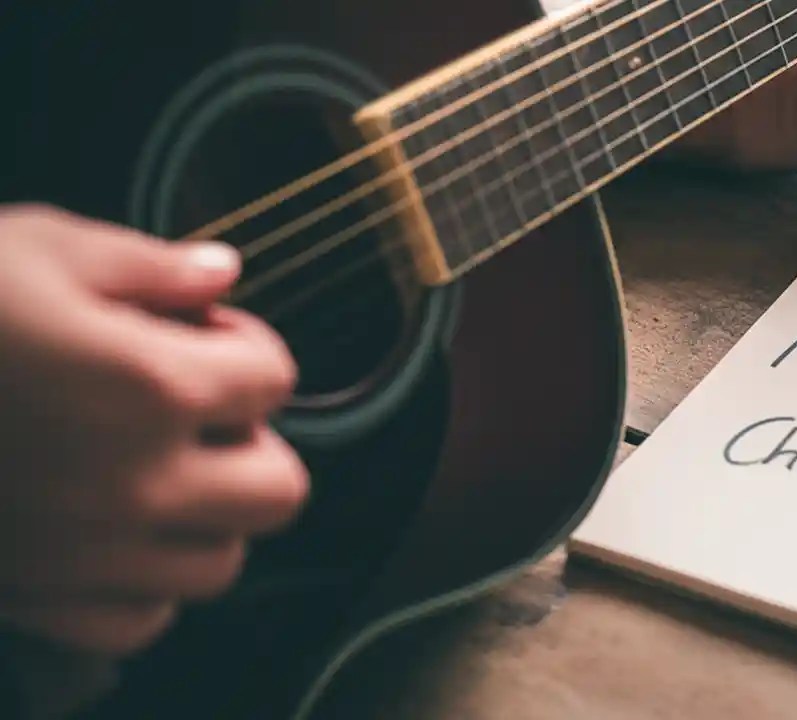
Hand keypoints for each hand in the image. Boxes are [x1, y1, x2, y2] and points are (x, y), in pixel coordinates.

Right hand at [0, 204, 307, 656]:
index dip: (243, 345)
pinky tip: (114, 532)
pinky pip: (140, 619)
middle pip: (278, 488)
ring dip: (210, 515)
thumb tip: (219, 271)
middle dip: (252, 442)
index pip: (275, 377)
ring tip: (160, 470)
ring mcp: (91, 551)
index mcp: (152, 385)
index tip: (205, 335)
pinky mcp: (39, 597)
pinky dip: (143, 582)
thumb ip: (149, 265)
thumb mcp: (40, 249)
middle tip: (202, 412)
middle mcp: (138, 481)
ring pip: (221, 561)